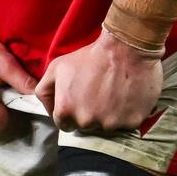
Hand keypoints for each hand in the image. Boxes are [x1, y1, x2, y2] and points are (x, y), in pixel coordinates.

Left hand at [34, 28, 162, 132]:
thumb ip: (44, 91)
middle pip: (85, 127)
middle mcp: (87, 122)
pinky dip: (125, 114)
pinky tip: (125, 96)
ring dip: (107, 115)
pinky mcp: (131, 122)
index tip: (80, 100)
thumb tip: (50, 110)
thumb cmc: (89, 56)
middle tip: (96, 93)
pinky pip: (126, 124)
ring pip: (105, 127)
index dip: (71, 112)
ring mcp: (110, 124)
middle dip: (88, 114)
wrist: (124, 48)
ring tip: (112, 93)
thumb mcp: (56, 68)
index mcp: (66, 111)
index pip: (64, 125)